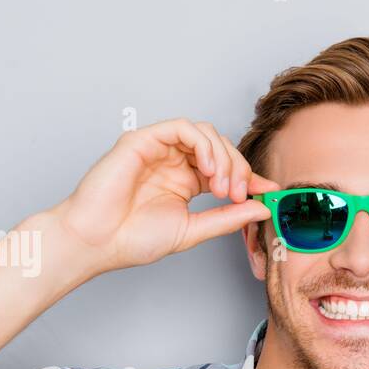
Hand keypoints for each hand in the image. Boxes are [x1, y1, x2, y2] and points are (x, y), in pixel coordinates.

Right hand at [46, 118, 279, 276]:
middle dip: (239, 168)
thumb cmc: (133, 239)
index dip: (251, 178)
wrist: (98, 241)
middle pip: (220, 147)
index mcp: (186, 182)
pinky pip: (182, 127)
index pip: (226, 169)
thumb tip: (262, 208)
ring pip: (205, 133)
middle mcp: (174, 162)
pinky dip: (202, 144)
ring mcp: (159, 149)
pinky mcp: (144, 139)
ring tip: (223, 187)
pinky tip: (208, 169)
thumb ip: (227, 218)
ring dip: (223, 157)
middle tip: (240, 194)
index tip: (270, 193)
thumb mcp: (193, 230)